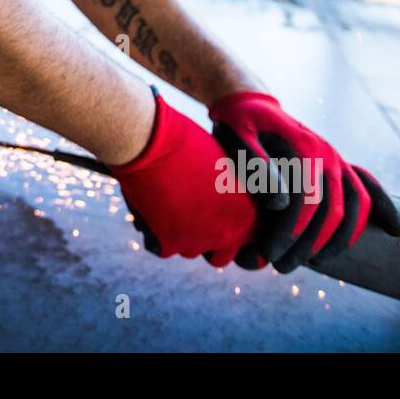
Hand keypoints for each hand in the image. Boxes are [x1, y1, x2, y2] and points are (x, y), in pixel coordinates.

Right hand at [110, 87, 260, 266]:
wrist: (152, 143)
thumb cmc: (187, 144)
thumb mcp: (221, 166)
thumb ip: (230, 193)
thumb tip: (223, 206)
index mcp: (247, 212)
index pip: (249, 241)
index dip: (233, 232)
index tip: (218, 218)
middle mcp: (228, 232)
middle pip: (221, 255)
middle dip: (208, 241)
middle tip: (192, 216)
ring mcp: (198, 242)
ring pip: (190, 251)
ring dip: (181, 234)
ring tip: (169, 203)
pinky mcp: (169, 245)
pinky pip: (161, 248)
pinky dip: (154, 233)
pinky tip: (150, 208)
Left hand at [207, 91, 399, 272]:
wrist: (249, 103)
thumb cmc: (238, 123)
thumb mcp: (236, 138)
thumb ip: (256, 166)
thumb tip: (282, 203)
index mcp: (303, 146)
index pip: (307, 199)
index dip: (290, 231)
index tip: (270, 254)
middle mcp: (327, 152)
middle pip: (332, 208)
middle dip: (309, 243)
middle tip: (281, 267)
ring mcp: (336, 158)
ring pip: (354, 204)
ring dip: (339, 239)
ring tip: (316, 262)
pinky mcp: (339, 163)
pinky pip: (367, 186)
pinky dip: (384, 206)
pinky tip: (394, 229)